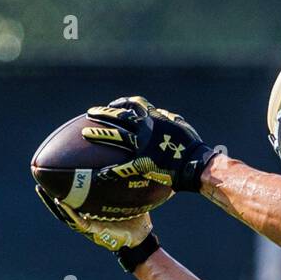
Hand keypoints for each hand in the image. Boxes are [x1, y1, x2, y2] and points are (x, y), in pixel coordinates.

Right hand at [35, 185, 152, 249]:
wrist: (141, 237)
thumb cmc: (134, 217)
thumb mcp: (125, 196)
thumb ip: (120, 182)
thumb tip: (125, 160)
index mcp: (90, 210)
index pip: (72, 198)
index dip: (61, 188)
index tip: (50, 175)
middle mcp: (86, 217)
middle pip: (62, 205)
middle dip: (48, 194)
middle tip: (37, 179)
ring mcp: (88, 225)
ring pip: (65, 214)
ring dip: (52, 203)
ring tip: (42, 190)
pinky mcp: (94, 230)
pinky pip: (78, 221)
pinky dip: (68, 212)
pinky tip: (59, 201)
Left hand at [82, 95, 216, 191]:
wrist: (195, 163)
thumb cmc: (193, 146)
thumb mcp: (182, 127)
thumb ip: (171, 121)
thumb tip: (168, 116)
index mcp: (155, 118)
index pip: (135, 104)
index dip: (123, 103)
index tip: (114, 104)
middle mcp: (145, 128)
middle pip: (119, 116)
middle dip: (104, 113)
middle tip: (91, 113)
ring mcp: (142, 145)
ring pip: (116, 135)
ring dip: (99, 134)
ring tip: (85, 133)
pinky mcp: (142, 162)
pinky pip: (122, 167)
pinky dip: (110, 172)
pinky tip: (99, 176)